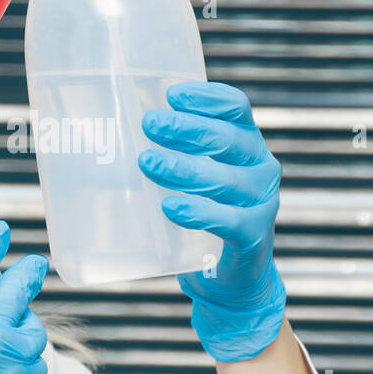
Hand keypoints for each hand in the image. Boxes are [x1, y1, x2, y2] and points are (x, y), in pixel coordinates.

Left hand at [137, 81, 285, 361]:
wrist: (231, 278)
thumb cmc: (204, 215)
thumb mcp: (191, 178)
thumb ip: (169, 153)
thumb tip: (110, 129)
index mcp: (246, 144)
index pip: (235, 108)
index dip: (206, 97)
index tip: (172, 94)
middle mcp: (260, 167)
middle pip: (228, 138)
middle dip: (187, 129)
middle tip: (149, 124)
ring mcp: (262, 202)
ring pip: (227, 179)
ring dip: (185, 168)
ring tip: (148, 163)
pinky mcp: (255, 236)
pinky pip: (229, 221)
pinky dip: (199, 212)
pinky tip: (170, 206)